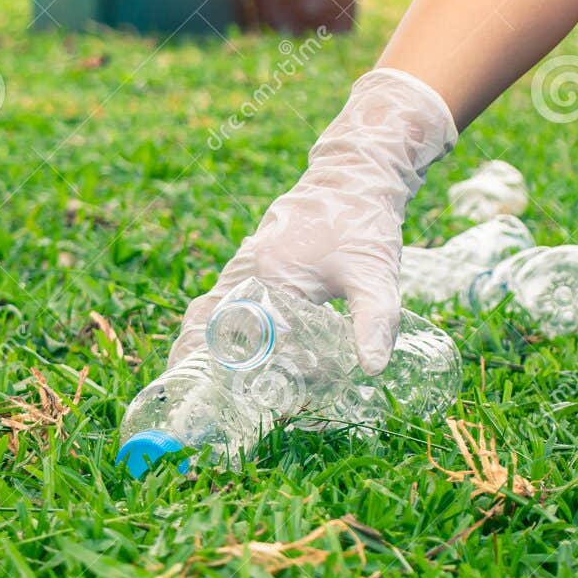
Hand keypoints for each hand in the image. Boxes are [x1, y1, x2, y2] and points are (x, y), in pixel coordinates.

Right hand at [171, 68, 457, 374]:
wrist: (358, 173)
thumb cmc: (365, 223)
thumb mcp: (375, 276)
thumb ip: (375, 323)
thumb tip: (373, 369)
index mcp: (269, 277)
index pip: (239, 341)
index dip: (234, 375)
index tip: (238, 405)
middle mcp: (249, 269)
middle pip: (208, 326)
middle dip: (202, 364)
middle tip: (206, 404)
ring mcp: (249, 260)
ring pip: (213, 310)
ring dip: (209, 344)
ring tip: (212, 384)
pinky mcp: (257, 256)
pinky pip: (227, 296)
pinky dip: (225, 323)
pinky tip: (243, 347)